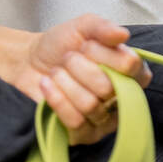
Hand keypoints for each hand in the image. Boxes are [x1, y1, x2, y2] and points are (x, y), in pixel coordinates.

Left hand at [12, 14, 152, 144]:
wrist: (31, 61)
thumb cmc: (63, 44)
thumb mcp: (83, 27)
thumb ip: (103, 28)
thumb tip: (123, 34)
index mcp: (131, 69)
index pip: (131, 66)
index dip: (103, 54)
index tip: (86, 45)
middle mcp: (123, 96)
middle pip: (107, 87)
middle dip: (79, 67)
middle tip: (68, 59)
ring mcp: (106, 118)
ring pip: (90, 105)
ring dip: (65, 82)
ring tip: (57, 72)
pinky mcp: (85, 134)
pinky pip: (76, 122)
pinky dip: (56, 99)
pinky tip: (48, 86)